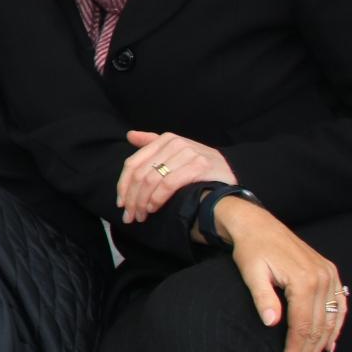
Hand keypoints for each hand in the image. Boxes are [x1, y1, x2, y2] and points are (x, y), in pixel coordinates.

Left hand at [116, 129, 236, 222]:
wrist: (230, 172)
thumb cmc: (198, 166)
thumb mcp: (175, 151)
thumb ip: (152, 144)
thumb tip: (130, 136)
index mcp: (165, 139)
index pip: (133, 163)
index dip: (123, 185)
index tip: (121, 203)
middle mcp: (175, 143)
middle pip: (140, 174)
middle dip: (131, 198)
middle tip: (130, 216)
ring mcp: (187, 153)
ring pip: (151, 180)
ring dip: (142, 202)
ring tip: (140, 216)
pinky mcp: (198, 167)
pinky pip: (168, 185)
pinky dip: (156, 199)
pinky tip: (153, 208)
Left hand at [217, 199, 347, 351]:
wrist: (258, 225)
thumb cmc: (250, 250)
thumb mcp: (251, 272)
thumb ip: (262, 297)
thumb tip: (271, 322)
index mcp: (303, 280)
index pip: (302, 326)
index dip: (296, 351)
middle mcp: (322, 278)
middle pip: (318, 327)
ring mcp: (329, 276)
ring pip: (330, 320)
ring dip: (321, 346)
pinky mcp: (330, 274)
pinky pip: (339, 306)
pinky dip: (336, 327)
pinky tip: (329, 345)